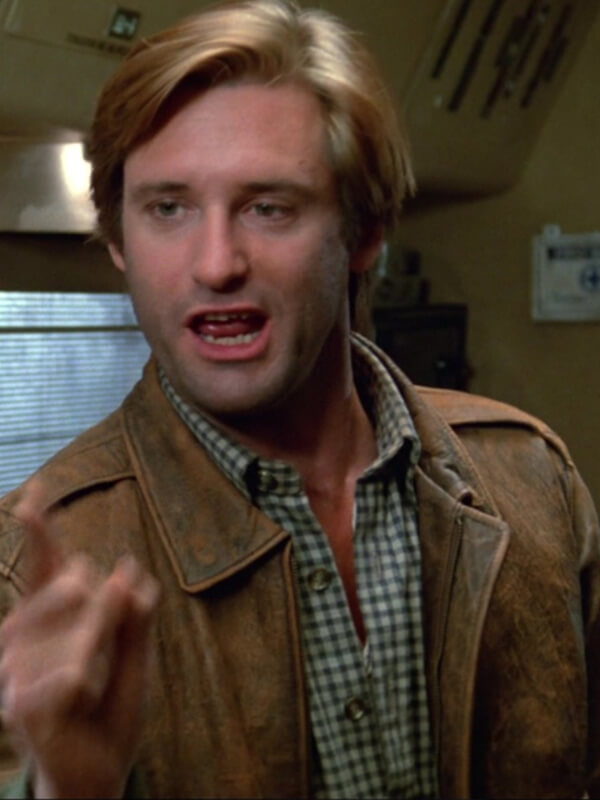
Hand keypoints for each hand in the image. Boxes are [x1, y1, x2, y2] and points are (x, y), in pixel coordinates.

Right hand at [0, 480, 159, 798]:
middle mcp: (21, 639)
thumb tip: (128, 566)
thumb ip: (135, 611)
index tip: (36, 492)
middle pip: (75, 583)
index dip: (40, 528)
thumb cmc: (113, 703)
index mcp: (49, 620)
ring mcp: (15, 671)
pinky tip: (83, 699)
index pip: (44, 564)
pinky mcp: (21, 704)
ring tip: (94, 681)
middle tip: (103, 646)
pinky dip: (93, 682)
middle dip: (107, 608)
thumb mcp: (136, 652)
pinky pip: (75, 671)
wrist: (101, 768)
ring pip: (81, 627)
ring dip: (104, 653)